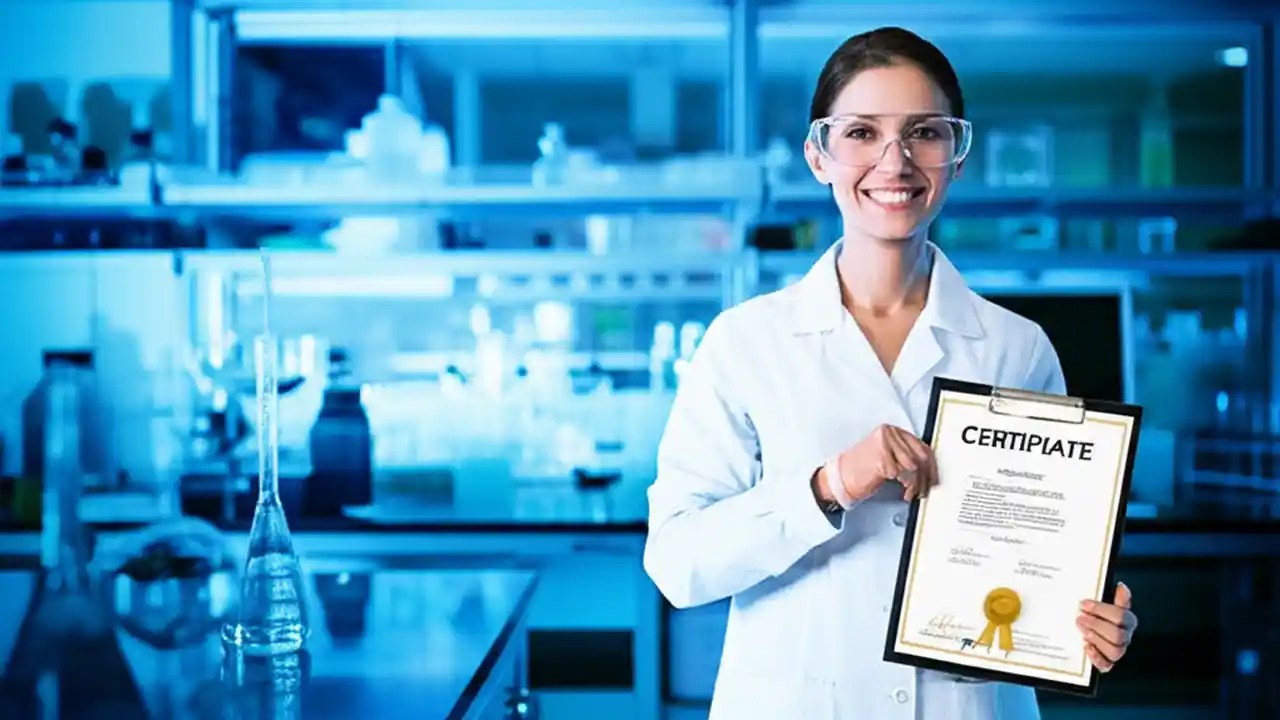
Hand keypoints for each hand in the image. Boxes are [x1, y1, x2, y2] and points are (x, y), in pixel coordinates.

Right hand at [819, 424, 938, 503]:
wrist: (841, 479)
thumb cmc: (862, 469)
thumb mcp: (888, 456)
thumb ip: (906, 455)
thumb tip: (930, 466)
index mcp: (891, 431)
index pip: (921, 446)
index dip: (932, 466)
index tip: (934, 478)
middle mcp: (889, 433)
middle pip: (920, 456)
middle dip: (925, 477)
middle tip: (924, 489)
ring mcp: (884, 444)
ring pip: (914, 466)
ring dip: (915, 484)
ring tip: (909, 492)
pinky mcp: (881, 458)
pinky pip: (904, 475)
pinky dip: (906, 487)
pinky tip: (902, 492)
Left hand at [1077, 581, 1137, 672]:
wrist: (1091, 628)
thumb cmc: (1100, 615)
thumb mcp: (1107, 603)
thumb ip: (1116, 597)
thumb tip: (1122, 587)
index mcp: (1128, 621)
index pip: (1121, 616)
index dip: (1102, 610)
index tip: (1083, 604)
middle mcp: (1125, 637)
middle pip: (1117, 635)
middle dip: (1097, 625)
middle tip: (1080, 617)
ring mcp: (1117, 651)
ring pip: (1115, 651)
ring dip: (1096, 640)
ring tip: (1082, 630)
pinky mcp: (1107, 663)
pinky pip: (1106, 665)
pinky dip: (1096, 657)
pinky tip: (1085, 646)